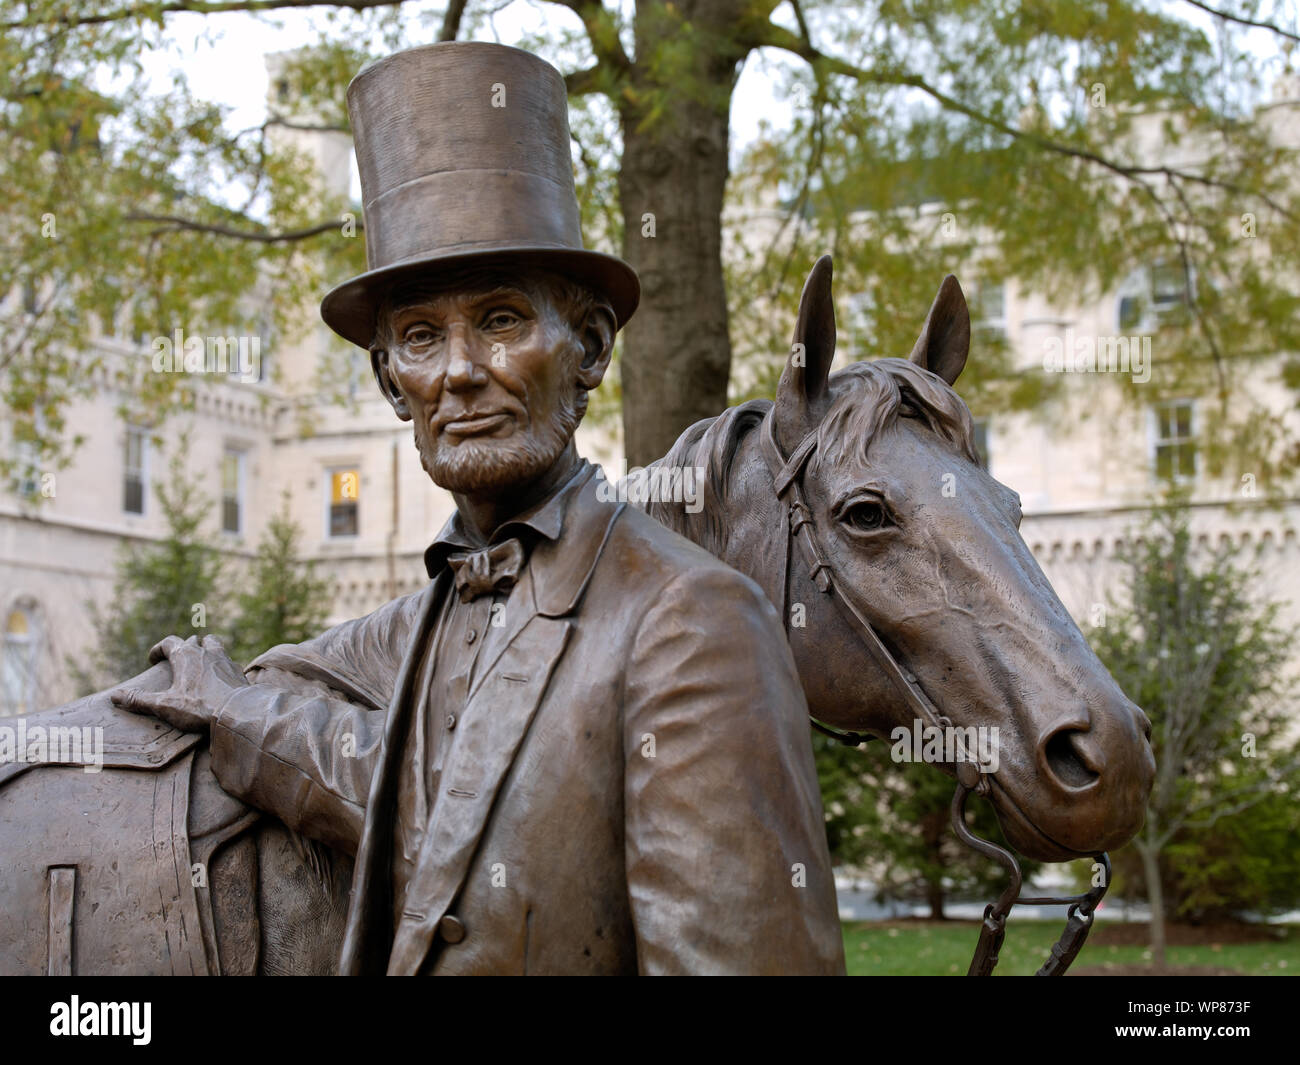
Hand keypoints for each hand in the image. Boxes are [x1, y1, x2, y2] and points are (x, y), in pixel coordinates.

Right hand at [110, 634, 248, 732]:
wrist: (238, 712)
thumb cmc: (199, 707)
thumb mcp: (164, 705)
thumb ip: (140, 700)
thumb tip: (115, 697)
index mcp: (186, 655)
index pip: (169, 643)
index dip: (158, 649)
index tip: (153, 659)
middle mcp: (206, 652)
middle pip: (193, 641)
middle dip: (183, 647)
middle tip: (176, 660)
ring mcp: (224, 660)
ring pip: (214, 644)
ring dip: (205, 649)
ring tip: (199, 661)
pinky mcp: (238, 671)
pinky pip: (228, 661)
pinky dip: (220, 664)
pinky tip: (218, 676)